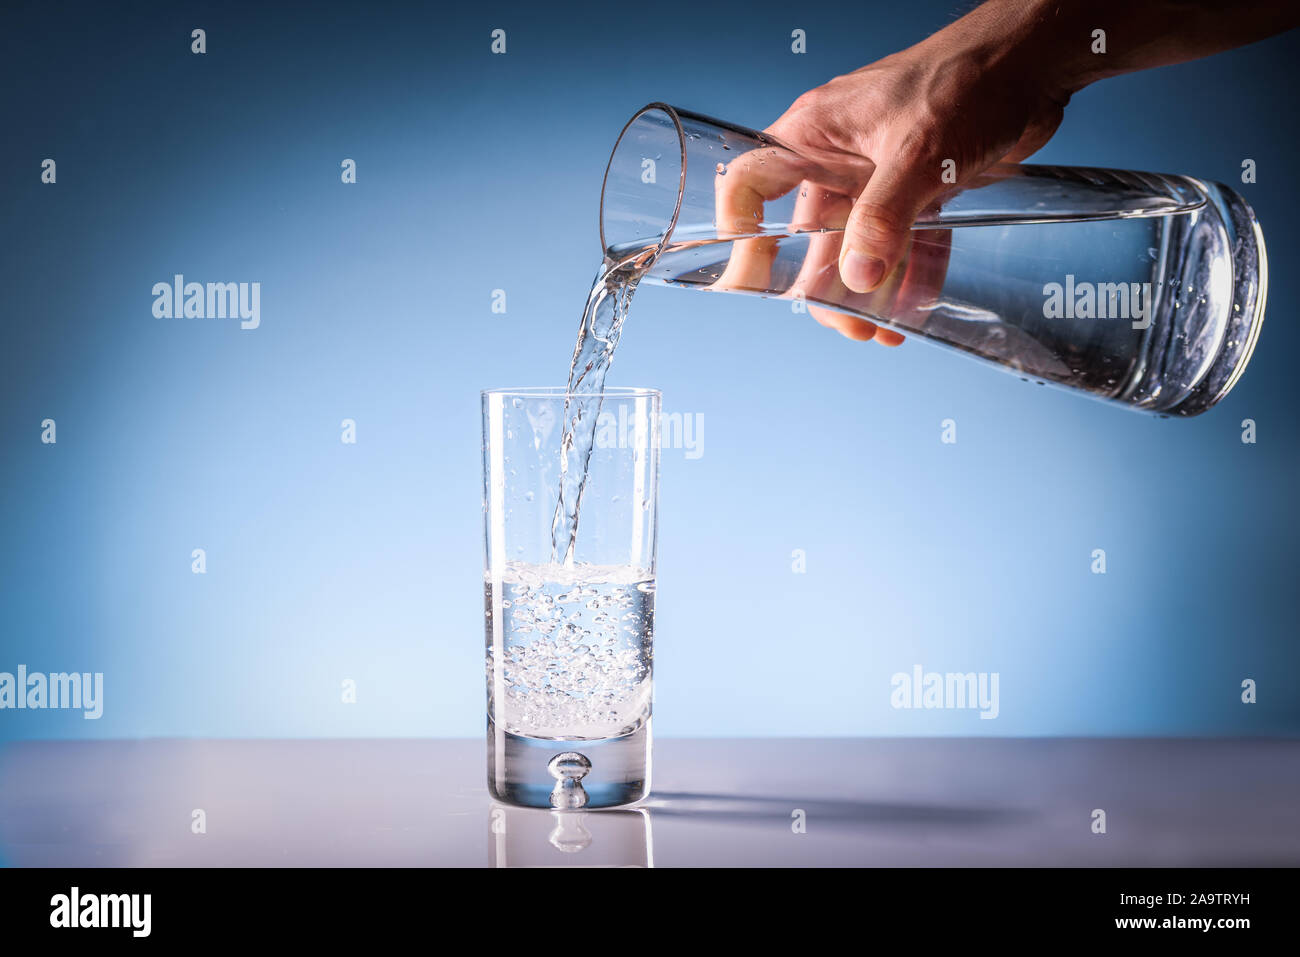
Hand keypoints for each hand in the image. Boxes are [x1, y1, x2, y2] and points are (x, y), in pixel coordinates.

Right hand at [764, 5, 1068, 339]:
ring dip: (867, 290)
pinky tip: (911, 308)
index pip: (751, 183)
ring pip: (858, 244)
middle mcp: (839, 156)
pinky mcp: (918, 187)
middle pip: (809, 233)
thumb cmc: (969, 78)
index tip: (751, 280)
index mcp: (814, 133)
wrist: (1036, 61)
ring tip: (878, 329)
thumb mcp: (919, 152)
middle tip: (845, 324)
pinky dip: (907, 274)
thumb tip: (858, 275)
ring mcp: (878, 173)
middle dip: (823, 284)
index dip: (740, 232)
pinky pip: (903, 241)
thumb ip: (884, 217)